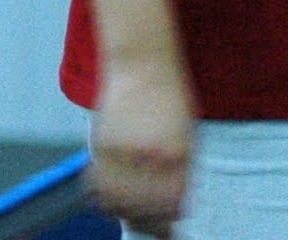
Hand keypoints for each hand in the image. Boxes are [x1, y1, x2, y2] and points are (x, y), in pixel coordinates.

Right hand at [89, 60, 194, 238]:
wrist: (143, 63)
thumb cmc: (170, 95)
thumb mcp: (187, 130)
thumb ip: (183, 167)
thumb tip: (179, 206)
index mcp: (177, 149)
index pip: (172, 200)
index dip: (170, 216)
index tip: (173, 224)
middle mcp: (150, 153)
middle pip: (145, 206)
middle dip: (150, 221)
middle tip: (155, 225)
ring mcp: (124, 150)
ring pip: (119, 202)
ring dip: (127, 212)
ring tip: (135, 212)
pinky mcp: (102, 145)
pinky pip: (100, 186)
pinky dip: (106, 198)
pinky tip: (115, 198)